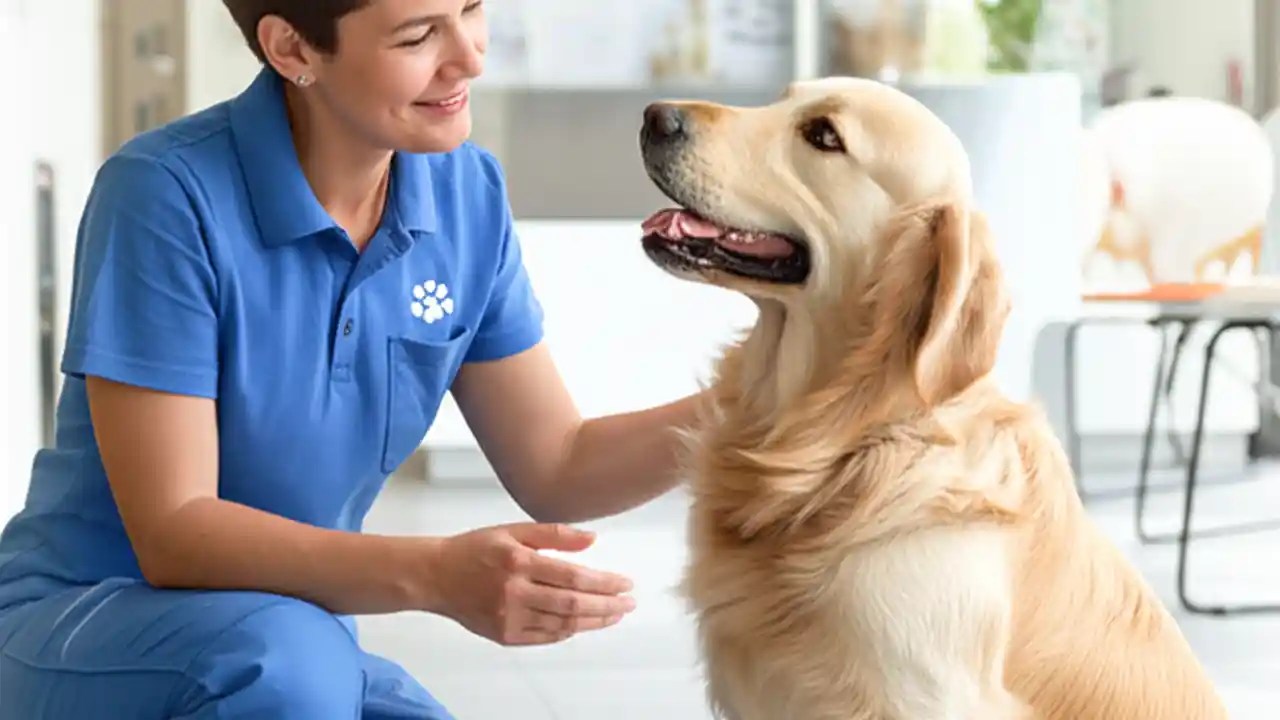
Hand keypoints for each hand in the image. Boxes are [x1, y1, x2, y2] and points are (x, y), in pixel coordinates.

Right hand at [427, 522, 635, 645]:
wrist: (435, 576)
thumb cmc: (474, 550)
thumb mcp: (513, 530)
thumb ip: (554, 534)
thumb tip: (593, 539)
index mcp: (519, 562)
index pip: (574, 576)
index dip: (605, 583)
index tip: (625, 583)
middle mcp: (514, 592)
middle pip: (573, 604)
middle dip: (607, 606)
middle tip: (629, 603)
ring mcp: (509, 617)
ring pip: (562, 624)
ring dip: (594, 621)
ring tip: (614, 614)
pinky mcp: (504, 635)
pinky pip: (545, 637)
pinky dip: (569, 631)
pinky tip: (584, 623)